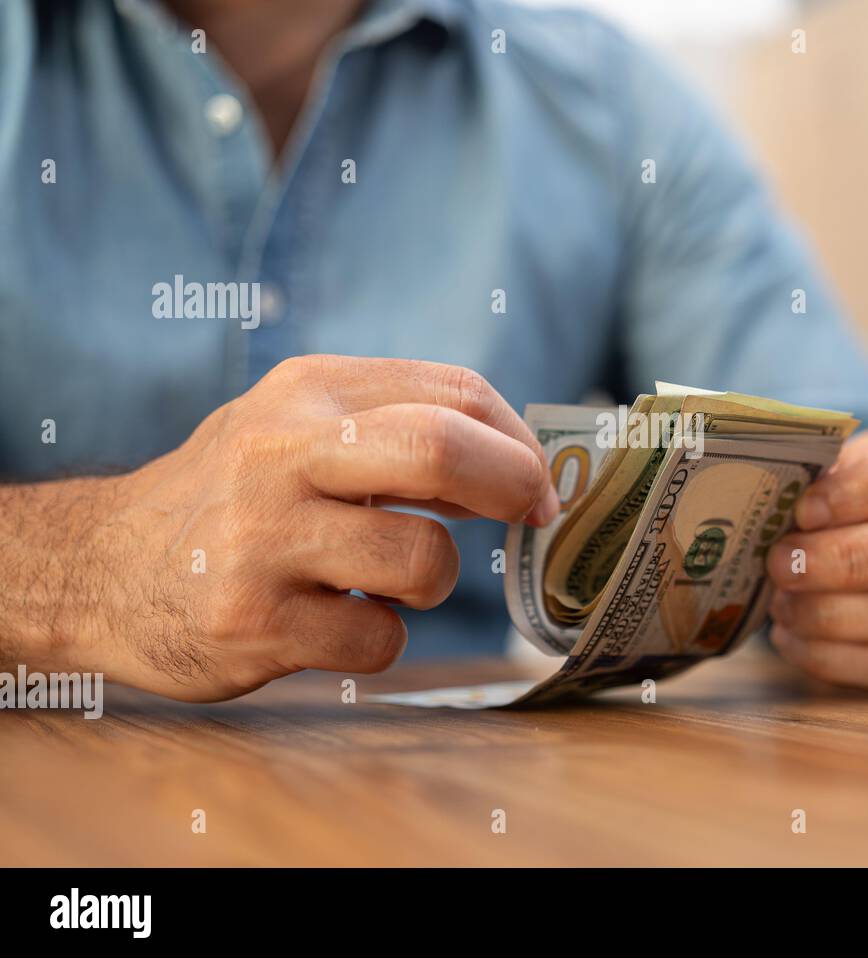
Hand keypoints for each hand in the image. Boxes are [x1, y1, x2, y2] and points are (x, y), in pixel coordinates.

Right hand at [5, 356, 557, 701]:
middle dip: (513, 486)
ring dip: (434, 582)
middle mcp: (282, 454)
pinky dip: (381, 641)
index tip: (537, 484)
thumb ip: (398, 427)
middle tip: (533, 518)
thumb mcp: (299, 428)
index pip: (456, 390)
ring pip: (424, 561)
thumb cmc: (236, 495)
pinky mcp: (252, 624)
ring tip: (387, 582)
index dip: (520, 442)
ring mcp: (263, 540)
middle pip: (442, 448)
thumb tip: (521, 466)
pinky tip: (336, 624)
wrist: (102, 568)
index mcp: (310, 393)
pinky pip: (380, 642)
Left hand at [765, 414, 867, 689]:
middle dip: (849, 560)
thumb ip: (824, 475)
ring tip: (783, 606)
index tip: (804, 510)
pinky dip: (840, 658)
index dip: (865, 489)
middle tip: (782, 565)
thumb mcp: (845, 459)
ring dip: (840, 615)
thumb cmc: (859, 487)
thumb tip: (781, 508)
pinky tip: (793, 639)